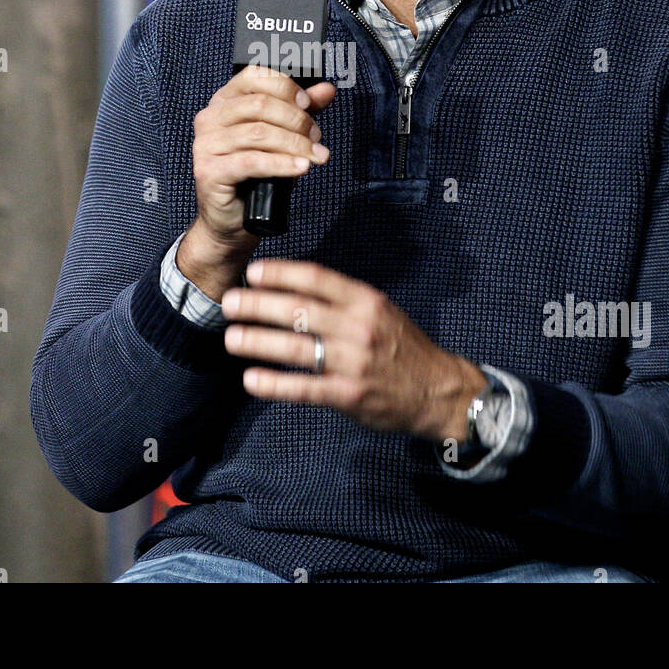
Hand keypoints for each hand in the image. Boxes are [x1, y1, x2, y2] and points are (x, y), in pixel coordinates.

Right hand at [180, 66, 337, 299]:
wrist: (235, 219)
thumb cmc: (257, 176)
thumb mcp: (283, 137)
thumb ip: (301, 110)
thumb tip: (326, 90)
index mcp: (224, 101)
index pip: (254, 76)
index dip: (285, 86)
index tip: (308, 103)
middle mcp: (210, 118)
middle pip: (260, 104)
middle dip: (297, 120)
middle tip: (317, 137)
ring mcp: (206, 144)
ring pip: (259, 133)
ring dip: (295, 143)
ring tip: (316, 155)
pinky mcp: (209, 170)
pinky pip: (252, 161)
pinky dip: (282, 164)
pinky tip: (301, 168)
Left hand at [220, 257, 487, 442]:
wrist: (439, 391)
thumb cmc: (404, 347)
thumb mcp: (381, 310)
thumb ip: (343, 300)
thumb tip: (294, 288)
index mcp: (366, 300)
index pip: (317, 279)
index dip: (281, 273)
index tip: (253, 273)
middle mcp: (358, 327)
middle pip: (299, 310)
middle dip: (258, 305)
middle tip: (229, 302)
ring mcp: (353, 362)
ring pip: (296, 348)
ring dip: (257, 342)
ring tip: (231, 338)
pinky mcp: (349, 395)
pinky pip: (305, 388)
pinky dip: (275, 383)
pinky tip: (252, 379)